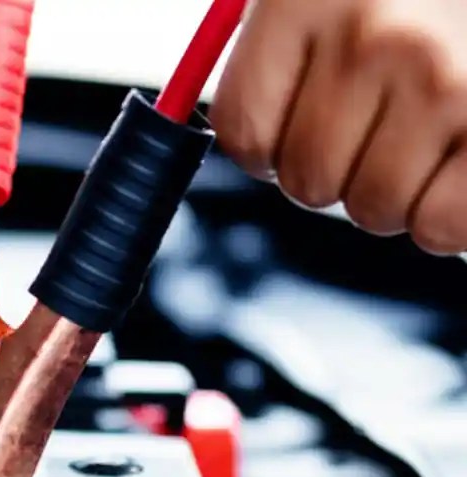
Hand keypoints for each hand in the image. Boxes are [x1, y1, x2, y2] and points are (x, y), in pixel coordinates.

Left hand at [211, 0, 466, 254]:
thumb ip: (291, 49)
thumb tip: (253, 145)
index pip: (243, 129)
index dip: (266, 149)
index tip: (292, 136)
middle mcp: (374, 39)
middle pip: (308, 179)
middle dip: (337, 171)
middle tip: (380, 130)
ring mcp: (444, 85)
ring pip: (375, 209)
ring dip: (396, 193)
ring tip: (430, 136)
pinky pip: (444, 226)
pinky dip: (449, 215)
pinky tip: (461, 165)